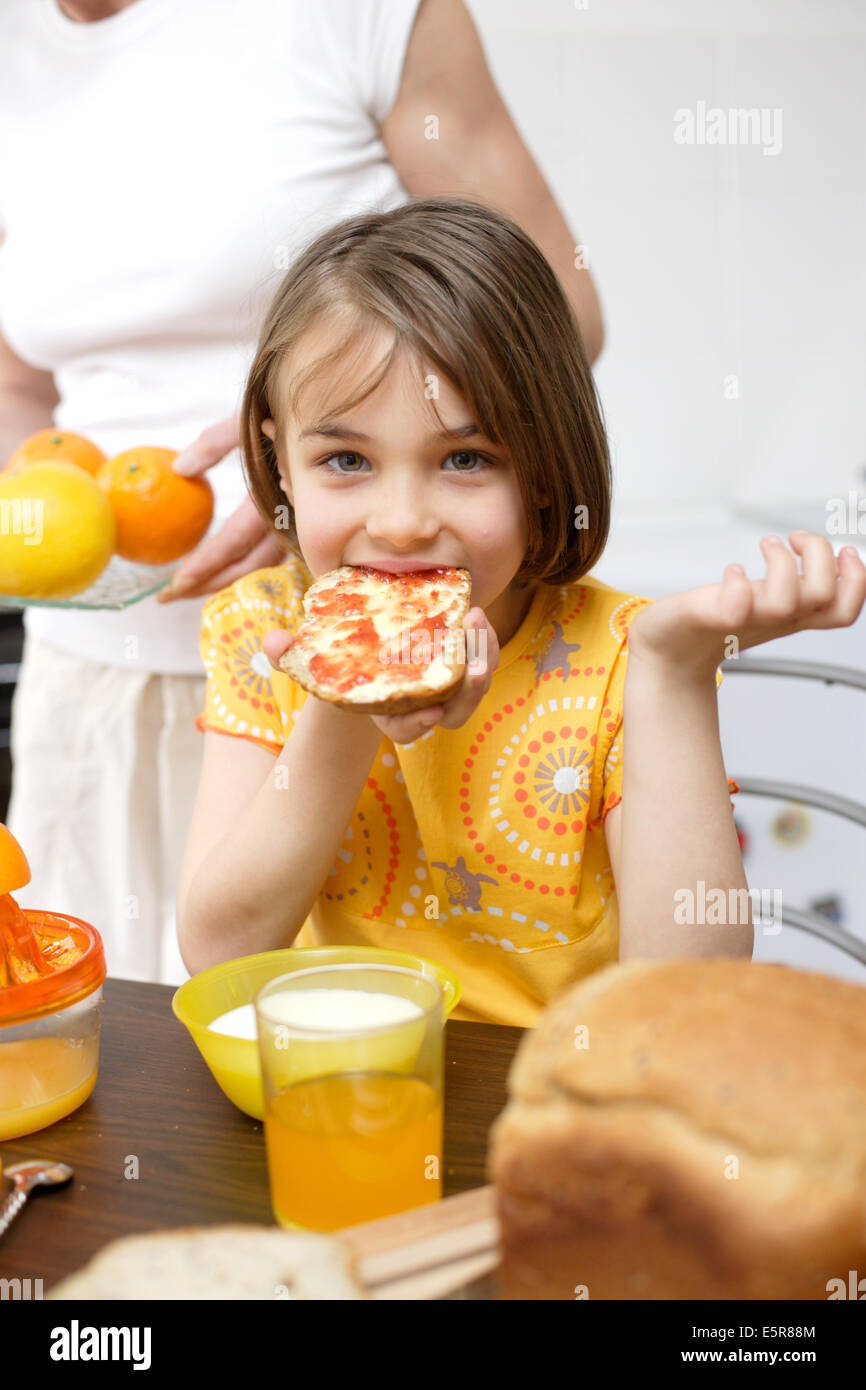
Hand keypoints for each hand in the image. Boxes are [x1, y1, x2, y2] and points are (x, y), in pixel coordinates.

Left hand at [157, 414, 286, 601]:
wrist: (329, 412)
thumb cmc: (287, 412)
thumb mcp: (246, 419)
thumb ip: (213, 442)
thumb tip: (180, 468)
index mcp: (272, 493)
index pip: (234, 541)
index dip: (206, 563)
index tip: (178, 582)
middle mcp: (289, 517)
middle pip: (248, 567)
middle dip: (210, 585)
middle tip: (172, 596)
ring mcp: (298, 523)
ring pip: (262, 565)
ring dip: (228, 581)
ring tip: (194, 588)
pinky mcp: (300, 523)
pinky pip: (274, 554)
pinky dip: (248, 567)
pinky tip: (227, 571)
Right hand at [261, 608, 499, 745]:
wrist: (366, 642)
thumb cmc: (338, 657)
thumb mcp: (311, 656)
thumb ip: (288, 653)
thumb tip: (269, 642)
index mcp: (388, 713)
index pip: (406, 731)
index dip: (420, 726)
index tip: (432, 713)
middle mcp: (420, 707)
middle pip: (453, 714)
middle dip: (467, 693)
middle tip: (472, 665)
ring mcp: (444, 688)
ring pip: (473, 689)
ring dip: (483, 658)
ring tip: (477, 622)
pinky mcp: (459, 664)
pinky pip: (480, 661)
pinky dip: (484, 642)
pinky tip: (477, 617)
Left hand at [627, 531, 865, 678]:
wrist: (667, 652)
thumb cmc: (712, 623)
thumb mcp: (762, 603)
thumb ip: (788, 586)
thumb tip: (818, 552)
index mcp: (791, 617)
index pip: (843, 609)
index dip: (858, 581)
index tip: (845, 551)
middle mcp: (774, 619)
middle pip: (825, 596)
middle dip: (821, 554)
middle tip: (795, 539)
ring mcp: (746, 619)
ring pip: (788, 600)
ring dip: (782, 561)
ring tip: (765, 543)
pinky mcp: (713, 617)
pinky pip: (736, 606)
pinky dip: (737, 582)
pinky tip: (730, 570)